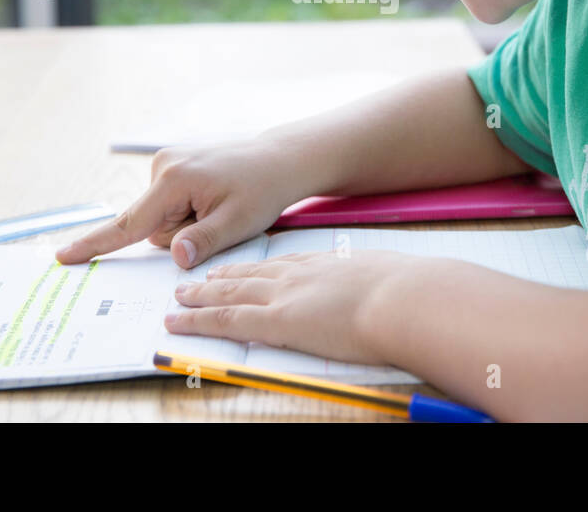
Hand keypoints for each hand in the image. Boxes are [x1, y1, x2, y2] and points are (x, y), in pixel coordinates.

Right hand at [56, 138, 321, 268]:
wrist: (278, 159)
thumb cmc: (262, 190)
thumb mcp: (239, 222)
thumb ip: (204, 241)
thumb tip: (176, 257)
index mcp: (174, 180)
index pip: (129, 224)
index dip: (96, 244)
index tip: (62, 256)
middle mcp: (163, 165)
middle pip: (151, 227)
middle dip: (181, 234)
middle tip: (219, 217)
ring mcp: (166, 161)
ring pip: (160, 217)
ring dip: (187, 221)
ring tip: (219, 204)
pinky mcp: (172, 163)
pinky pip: (169, 203)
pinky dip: (189, 208)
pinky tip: (214, 195)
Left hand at [166, 249, 437, 364]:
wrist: (407, 297)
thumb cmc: (410, 293)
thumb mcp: (390, 278)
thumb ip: (379, 284)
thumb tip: (391, 291)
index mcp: (327, 265)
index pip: (283, 265)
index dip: (257, 269)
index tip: (242, 269)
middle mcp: (299, 275)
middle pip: (250, 275)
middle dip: (221, 279)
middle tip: (197, 280)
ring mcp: (285, 296)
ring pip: (230, 295)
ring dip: (200, 297)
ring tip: (179, 297)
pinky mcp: (278, 322)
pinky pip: (227, 321)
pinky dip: (197, 322)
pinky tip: (177, 323)